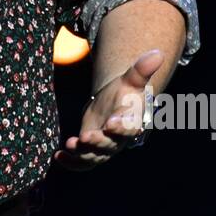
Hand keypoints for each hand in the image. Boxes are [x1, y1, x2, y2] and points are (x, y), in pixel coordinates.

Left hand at [53, 48, 162, 170]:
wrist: (115, 106)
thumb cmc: (125, 94)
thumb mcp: (132, 80)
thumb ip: (142, 69)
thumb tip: (158, 52)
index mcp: (131, 122)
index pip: (129, 127)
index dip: (121, 127)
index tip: (112, 124)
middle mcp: (118, 139)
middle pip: (109, 145)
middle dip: (97, 142)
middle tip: (85, 137)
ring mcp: (104, 148)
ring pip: (94, 156)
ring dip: (81, 153)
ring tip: (69, 145)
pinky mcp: (90, 152)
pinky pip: (82, 163)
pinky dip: (71, 163)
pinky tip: (58, 156)